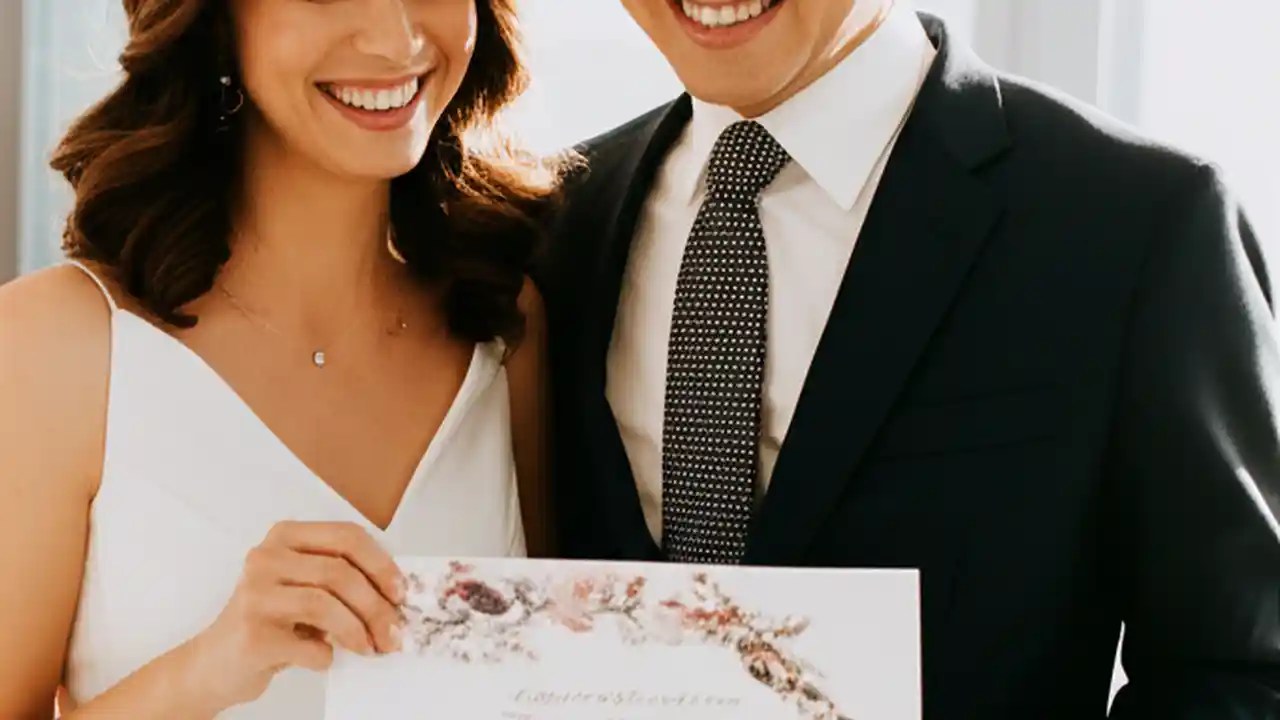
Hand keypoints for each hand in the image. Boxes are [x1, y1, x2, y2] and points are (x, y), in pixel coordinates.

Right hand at [179, 521, 406, 712]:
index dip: (381, 564)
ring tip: (369, 648)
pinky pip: (310, 646)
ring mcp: (255, 594)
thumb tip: (396, 594)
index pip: (346, 536)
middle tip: (393, 633)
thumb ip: (340, 579)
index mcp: (285, 537)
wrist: (214, 664)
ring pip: (326, 604)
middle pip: (339, 572)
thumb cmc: (270, 623)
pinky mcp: (253, 634)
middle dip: (376, 606)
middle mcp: (265, 558)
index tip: (400, 592)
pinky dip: (327, 657)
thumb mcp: (304, 587)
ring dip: (358, 631)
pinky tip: (324, 659)